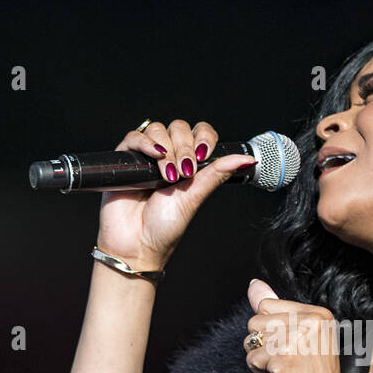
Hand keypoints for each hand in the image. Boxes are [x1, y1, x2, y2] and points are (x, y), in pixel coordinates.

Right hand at [96, 119, 257, 269]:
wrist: (137, 244)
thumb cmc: (165, 227)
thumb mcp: (196, 197)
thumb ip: (218, 173)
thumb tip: (247, 160)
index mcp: (189, 164)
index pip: (200, 132)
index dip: (203, 137)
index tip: (204, 155)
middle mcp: (169, 157)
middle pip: (179, 128)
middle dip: (185, 149)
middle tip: (184, 174)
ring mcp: (146, 157)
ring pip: (158, 130)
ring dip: (166, 151)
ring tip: (167, 177)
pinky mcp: (125, 159)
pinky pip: (134, 136)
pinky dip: (145, 142)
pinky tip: (154, 157)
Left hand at [244, 278, 355, 372]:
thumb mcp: (298, 340)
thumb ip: (275, 311)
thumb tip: (253, 284)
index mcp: (319, 314)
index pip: (267, 306)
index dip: (272, 332)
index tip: (296, 351)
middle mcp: (310, 321)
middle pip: (256, 320)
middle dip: (264, 346)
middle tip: (291, 365)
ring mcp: (296, 337)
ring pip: (251, 340)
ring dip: (261, 361)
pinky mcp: (282, 356)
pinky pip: (251, 359)